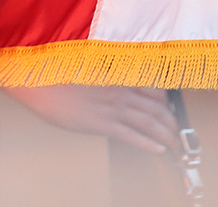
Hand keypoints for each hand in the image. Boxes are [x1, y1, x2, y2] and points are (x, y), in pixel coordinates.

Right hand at [2, 85, 180, 153]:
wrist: (40, 81)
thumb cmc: (57, 72)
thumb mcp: (86, 67)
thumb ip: (105, 76)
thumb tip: (113, 85)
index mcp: (118, 74)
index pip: (153, 88)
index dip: (166, 100)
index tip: (170, 108)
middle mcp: (120, 90)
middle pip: (157, 107)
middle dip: (171, 122)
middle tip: (178, 131)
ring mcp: (113, 107)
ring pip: (150, 122)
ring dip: (166, 135)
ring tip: (174, 144)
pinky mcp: (103, 124)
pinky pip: (132, 136)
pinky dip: (148, 144)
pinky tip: (158, 150)